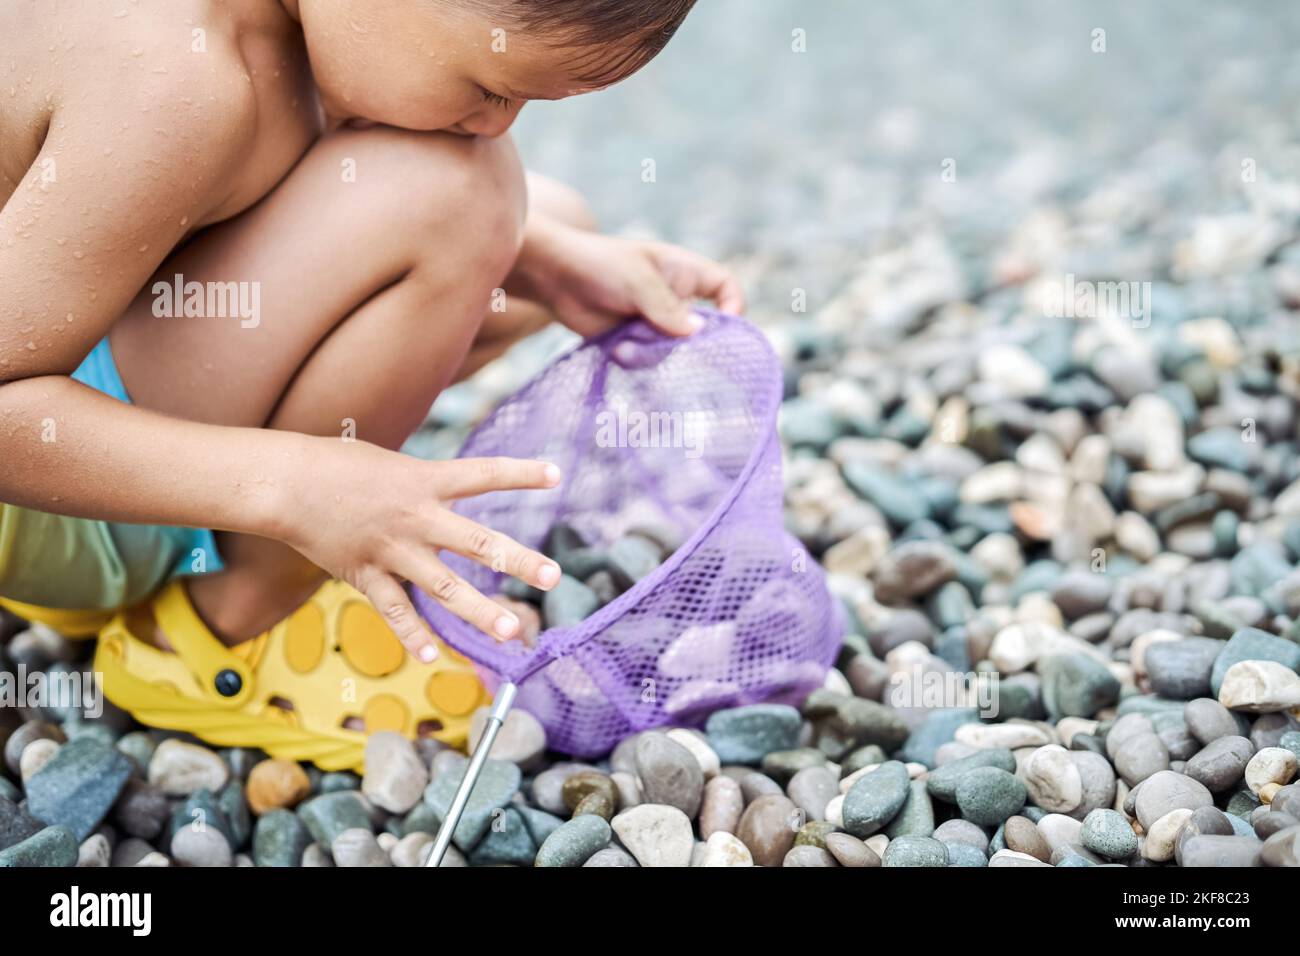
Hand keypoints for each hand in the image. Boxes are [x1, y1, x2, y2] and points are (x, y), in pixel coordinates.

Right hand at [281, 439, 561, 661]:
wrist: (285, 484)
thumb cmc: (338, 465)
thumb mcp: (394, 464)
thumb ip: (428, 488)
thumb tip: (454, 501)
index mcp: (425, 480)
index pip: (483, 473)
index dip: (520, 473)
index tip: (556, 475)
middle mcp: (416, 517)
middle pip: (477, 542)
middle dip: (517, 560)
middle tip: (553, 576)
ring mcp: (392, 551)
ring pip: (444, 588)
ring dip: (480, 611)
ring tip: (513, 631)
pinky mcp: (365, 575)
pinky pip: (395, 611)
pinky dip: (414, 636)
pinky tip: (436, 657)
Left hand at [521, 220, 746, 338]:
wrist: (553, 278)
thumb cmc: (598, 265)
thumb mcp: (637, 281)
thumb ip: (667, 307)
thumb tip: (698, 333)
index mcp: (684, 272)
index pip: (725, 287)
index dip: (733, 306)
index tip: (726, 327)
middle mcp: (674, 298)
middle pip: (702, 329)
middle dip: (684, 342)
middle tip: (666, 346)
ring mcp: (654, 321)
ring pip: (673, 350)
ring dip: (651, 352)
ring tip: (624, 344)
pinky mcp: (634, 340)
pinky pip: (648, 359)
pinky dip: (635, 358)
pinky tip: (616, 350)